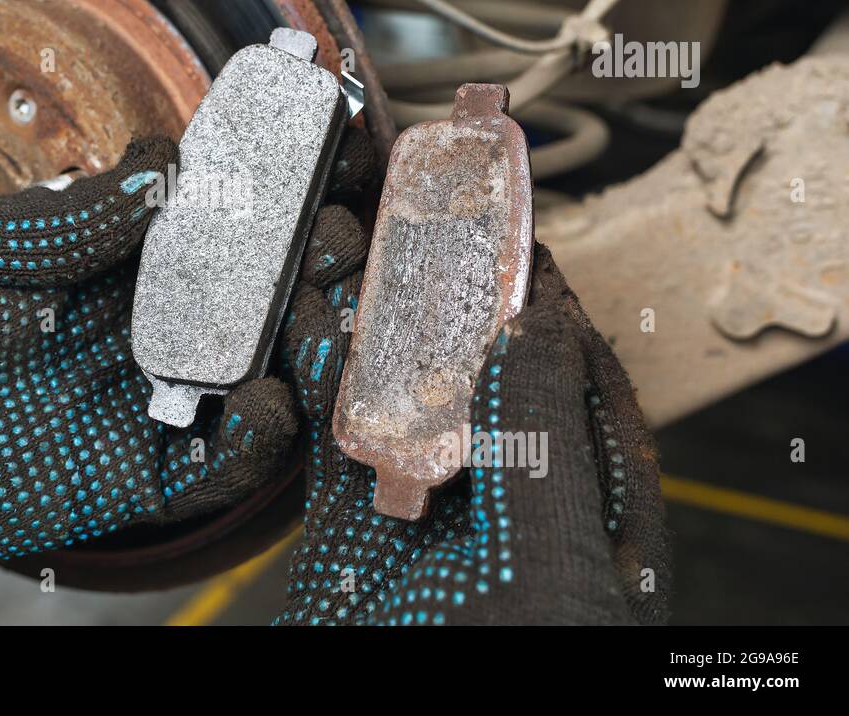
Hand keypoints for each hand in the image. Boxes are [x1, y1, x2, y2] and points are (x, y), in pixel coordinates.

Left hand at [0, 137, 307, 562]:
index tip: (325, 158)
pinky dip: (254, 439)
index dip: (274, 198)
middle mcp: (137, 329)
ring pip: (252, 377)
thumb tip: (170, 168)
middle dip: (309, 266)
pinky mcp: (126, 475)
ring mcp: (138, 402)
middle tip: (336, 238)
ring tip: (321, 309)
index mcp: (108, 263)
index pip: (214, 226)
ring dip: (301, 344)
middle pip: (253, 299)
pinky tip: (265, 399)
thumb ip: (75, 219)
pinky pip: (212, 464)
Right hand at [276, 243, 671, 624]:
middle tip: (412, 223)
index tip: (508, 234)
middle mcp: (507, 497)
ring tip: (347, 249)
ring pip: (402, 390)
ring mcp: (428, 508)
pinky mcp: (353, 524)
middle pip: (479, 369)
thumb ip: (543, 440)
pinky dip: (320, 375)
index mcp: (585, 507)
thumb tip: (537, 324)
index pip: (573, 375)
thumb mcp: (551, 560)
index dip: (542, 299)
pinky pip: (338, 433)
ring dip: (371, 320)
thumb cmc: (512, 668)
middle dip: (444, 291)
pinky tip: (306, 324)